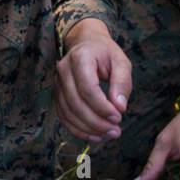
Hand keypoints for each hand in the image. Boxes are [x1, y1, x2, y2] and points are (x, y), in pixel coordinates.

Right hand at [54, 18, 131, 143]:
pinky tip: (94, 136)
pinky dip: (78, 130)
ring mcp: (57, 83)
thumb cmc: (105, 53)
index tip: (118, 118)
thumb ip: (122, 82)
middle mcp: (63, 70)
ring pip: (68, 112)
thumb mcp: (121, 62)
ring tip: (108, 135)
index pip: (87, 88)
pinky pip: (64, 116)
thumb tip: (119, 108)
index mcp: (80, 58)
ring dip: (88, 129)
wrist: (86, 43)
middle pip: (76, 103)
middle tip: (115, 131)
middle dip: (96, 122)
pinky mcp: (57, 94)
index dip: (102, 107)